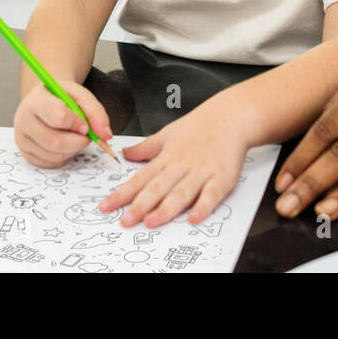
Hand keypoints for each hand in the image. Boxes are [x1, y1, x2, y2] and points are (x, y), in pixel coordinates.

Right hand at [13, 81, 112, 167]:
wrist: (44, 100)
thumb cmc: (61, 97)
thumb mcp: (80, 95)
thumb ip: (96, 112)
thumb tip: (105, 136)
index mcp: (36, 100)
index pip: (59, 117)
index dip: (77, 123)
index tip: (85, 124)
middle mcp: (23, 120)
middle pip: (55, 142)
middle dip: (78, 142)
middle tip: (85, 135)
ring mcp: (22, 138)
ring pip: (54, 155)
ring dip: (72, 149)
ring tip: (73, 136)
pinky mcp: (25, 153)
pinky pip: (50, 163)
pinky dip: (63, 157)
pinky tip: (64, 143)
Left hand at [99, 98, 250, 228]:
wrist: (231, 116)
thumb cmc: (200, 126)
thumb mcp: (168, 133)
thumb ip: (146, 148)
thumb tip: (125, 154)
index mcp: (167, 157)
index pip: (140, 178)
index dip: (122, 193)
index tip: (106, 206)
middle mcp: (181, 166)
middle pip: (158, 187)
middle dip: (140, 205)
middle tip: (125, 221)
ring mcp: (202, 172)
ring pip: (181, 192)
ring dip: (166, 208)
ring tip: (151, 222)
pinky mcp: (222, 177)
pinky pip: (212, 194)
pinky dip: (203, 206)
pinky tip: (194, 219)